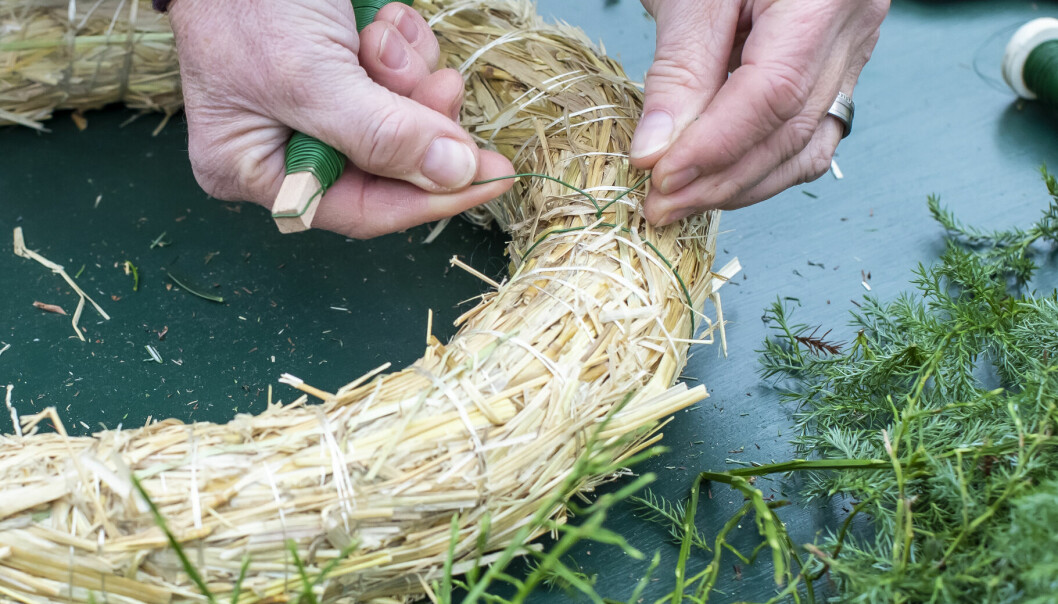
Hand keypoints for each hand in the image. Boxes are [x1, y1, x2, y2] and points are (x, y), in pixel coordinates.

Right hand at [168, 0, 513, 237]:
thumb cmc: (247, 3)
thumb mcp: (310, 78)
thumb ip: (381, 136)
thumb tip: (453, 177)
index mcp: (254, 170)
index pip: (362, 210)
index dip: (431, 198)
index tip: (492, 178)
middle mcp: (285, 149)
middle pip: (391, 166)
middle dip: (421, 121)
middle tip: (445, 86)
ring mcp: (317, 108)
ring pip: (403, 118)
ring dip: (410, 73)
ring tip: (385, 32)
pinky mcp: (344, 70)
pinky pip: (399, 77)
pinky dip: (406, 47)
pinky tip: (386, 18)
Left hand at [630, 0, 888, 224]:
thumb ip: (678, 70)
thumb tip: (654, 152)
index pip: (771, 94)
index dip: (713, 147)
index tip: (657, 177)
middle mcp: (854, 28)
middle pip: (790, 131)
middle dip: (718, 180)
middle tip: (657, 207)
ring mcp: (856, 52)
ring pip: (806, 146)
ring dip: (739, 186)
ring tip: (681, 203)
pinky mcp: (840, 69)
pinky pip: (812, 135)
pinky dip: (764, 167)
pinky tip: (720, 182)